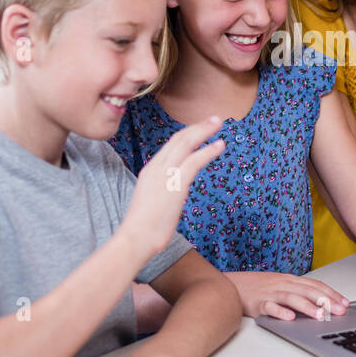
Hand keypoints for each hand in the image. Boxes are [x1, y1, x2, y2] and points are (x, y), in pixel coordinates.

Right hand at [120, 116, 225, 256]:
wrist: (136, 236)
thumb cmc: (144, 227)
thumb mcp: (153, 202)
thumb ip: (163, 192)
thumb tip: (173, 195)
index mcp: (150, 170)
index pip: (170, 145)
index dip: (187, 134)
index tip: (199, 129)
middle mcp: (157, 167)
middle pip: (179, 138)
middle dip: (198, 127)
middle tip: (214, 119)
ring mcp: (165, 173)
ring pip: (187, 143)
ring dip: (204, 131)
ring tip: (219, 123)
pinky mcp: (175, 183)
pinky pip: (195, 160)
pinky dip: (209, 150)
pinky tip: (220, 145)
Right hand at [226, 272, 348, 321]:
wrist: (231, 284)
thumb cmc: (258, 288)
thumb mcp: (280, 286)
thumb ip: (298, 293)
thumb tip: (321, 304)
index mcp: (290, 280)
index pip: (315, 285)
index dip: (331, 293)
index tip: (345, 303)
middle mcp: (282, 284)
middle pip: (307, 290)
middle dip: (326, 301)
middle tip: (339, 311)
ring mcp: (270, 293)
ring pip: (291, 298)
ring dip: (307, 307)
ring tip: (320, 315)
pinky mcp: (257, 303)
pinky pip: (270, 307)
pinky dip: (280, 312)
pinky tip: (289, 318)